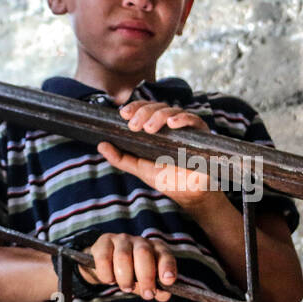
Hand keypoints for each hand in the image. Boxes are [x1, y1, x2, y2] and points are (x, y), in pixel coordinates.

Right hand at [78, 232, 177, 300]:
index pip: (165, 255)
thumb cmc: (133, 274)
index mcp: (156, 249)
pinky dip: (106, 274)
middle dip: (146, 277)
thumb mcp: (147, 283)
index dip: (167, 267)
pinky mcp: (103, 242)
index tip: (168, 281)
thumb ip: (158, 289)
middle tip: (147, 294)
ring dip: (125, 278)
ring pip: (123, 257)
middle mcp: (140, 241)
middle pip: (143, 253)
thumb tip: (164, 295)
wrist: (107, 264)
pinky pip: (104, 259)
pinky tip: (109, 280)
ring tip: (127, 288)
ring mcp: (121, 240)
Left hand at [98, 101, 218, 210]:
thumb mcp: (140, 168)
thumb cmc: (168, 179)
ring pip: (172, 110)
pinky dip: (182, 119)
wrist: (190, 194)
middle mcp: (171, 125)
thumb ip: (121, 158)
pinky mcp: (201, 134)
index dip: (135, 107)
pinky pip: (193, 120)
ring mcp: (186, 128)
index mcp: (157, 129)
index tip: (123, 114)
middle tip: (134, 126)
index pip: (145, 109)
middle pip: (157, 107)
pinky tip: (173, 124)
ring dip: (158, 116)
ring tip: (149, 128)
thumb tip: (101, 145)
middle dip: (143, 112)